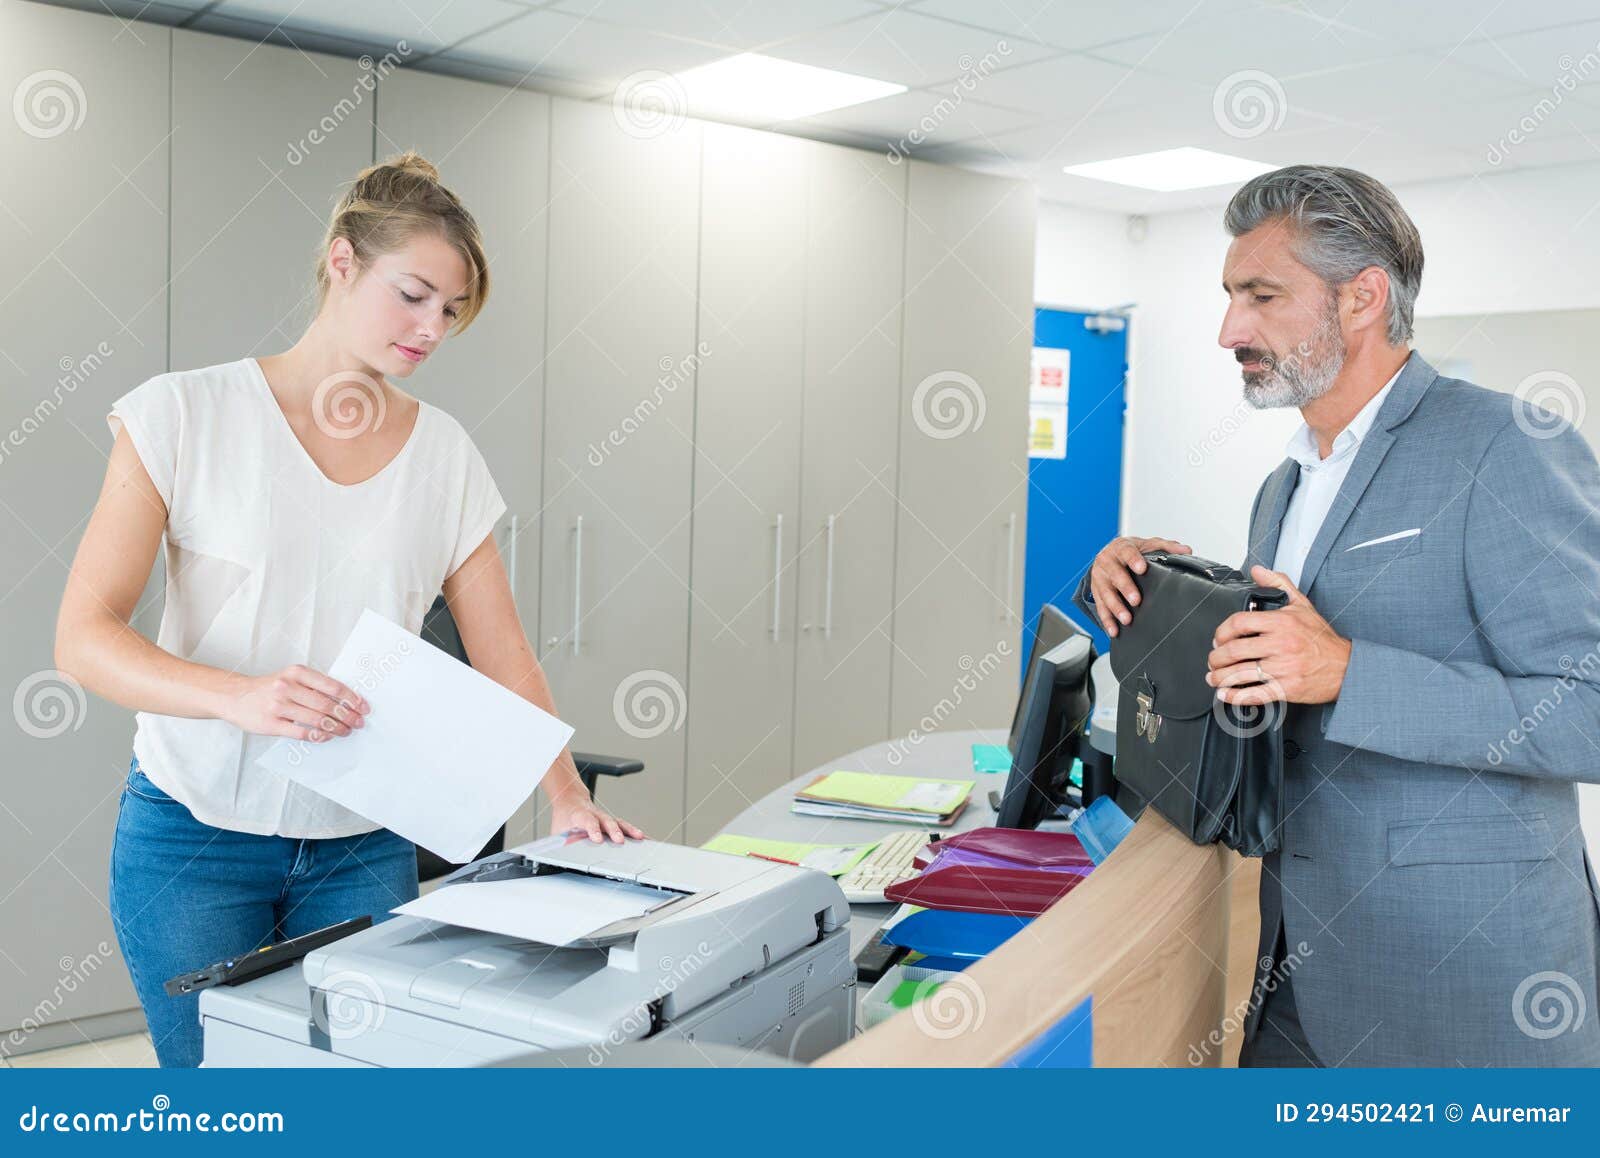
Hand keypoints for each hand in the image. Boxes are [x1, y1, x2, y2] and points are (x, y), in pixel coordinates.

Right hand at [217, 665, 368, 740]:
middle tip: (358, 722)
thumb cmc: (268, 688)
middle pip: (326, 705)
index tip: (362, 707)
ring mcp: (278, 706)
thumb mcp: (290, 677)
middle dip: (347, 716)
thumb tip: (345, 700)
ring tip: (345, 731)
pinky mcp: (271, 723)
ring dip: (336, 728)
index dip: (351, 698)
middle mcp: (287, 687)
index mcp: (296, 673)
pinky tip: (326, 737)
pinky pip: (301, 732)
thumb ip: (313, 686)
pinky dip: (318, 736)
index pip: (332, 686)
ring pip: (316, 720)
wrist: (235, 696)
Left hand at [549, 788, 645, 844]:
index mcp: (580, 815)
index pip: (587, 821)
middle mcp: (596, 815)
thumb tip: (563, 857)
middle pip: (607, 821)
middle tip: (620, 840)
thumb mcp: (557, 831)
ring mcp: (605, 818)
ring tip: (640, 838)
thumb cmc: (564, 820)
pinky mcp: (613, 823)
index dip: (593, 829)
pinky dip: (635, 833)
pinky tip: (645, 839)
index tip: (598, 839)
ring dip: (630, 831)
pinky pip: (625, 827)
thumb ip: (562, 843)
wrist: (570, 802)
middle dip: (615, 831)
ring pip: (619, 822)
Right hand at [1086, 535, 1192, 636]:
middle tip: (1136, 600)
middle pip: (1115, 575)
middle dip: (1125, 588)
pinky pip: (1100, 607)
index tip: (1142, 569)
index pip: (1126, 552)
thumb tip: (1186, 551)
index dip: (1133, 560)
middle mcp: (1107, 562)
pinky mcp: (1096, 592)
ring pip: (1106, 593)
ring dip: (1116, 607)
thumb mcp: (1146, 544)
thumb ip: (1166, 546)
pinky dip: (1107, 620)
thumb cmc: (1128, 551)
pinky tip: (1114, 629)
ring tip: (1126, 619)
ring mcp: (1100, 578)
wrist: (1107, 554)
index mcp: (1120, 548)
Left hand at [1207, 566, 1351, 704]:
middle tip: (1213, 659)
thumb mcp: (1302, 605)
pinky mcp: (1287, 688)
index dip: (1221, 631)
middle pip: (1234, 650)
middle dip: (1216, 657)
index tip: (1218, 638)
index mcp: (1282, 623)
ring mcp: (1284, 668)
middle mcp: (1281, 645)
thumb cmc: (1322, 639)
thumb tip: (1258, 571)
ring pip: (1240, 673)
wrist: (1346, 666)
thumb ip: (1278, 584)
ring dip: (1220, 677)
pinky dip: (1236, 695)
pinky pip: (1255, 694)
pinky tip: (1226, 693)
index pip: (1239, 623)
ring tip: (1213, 676)